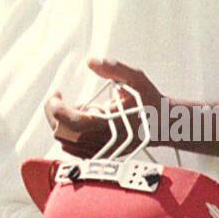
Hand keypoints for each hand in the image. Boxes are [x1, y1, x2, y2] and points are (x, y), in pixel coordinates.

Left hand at [44, 57, 163, 158]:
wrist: (164, 126)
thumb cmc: (149, 100)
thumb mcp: (136, 77)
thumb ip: (114, 67)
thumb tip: (91, 61)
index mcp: (107, 123)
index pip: (70, 121)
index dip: (55, 107)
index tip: (57, 94)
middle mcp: (102, 141)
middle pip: (61, 133)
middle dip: (53, 114)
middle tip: (58, 98)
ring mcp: (101, 151)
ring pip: (65, 142)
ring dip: (60, 123)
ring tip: (72, 107)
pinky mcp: (100, 156)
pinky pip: (73, 149)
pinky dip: (69, 134)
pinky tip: (79, 120)